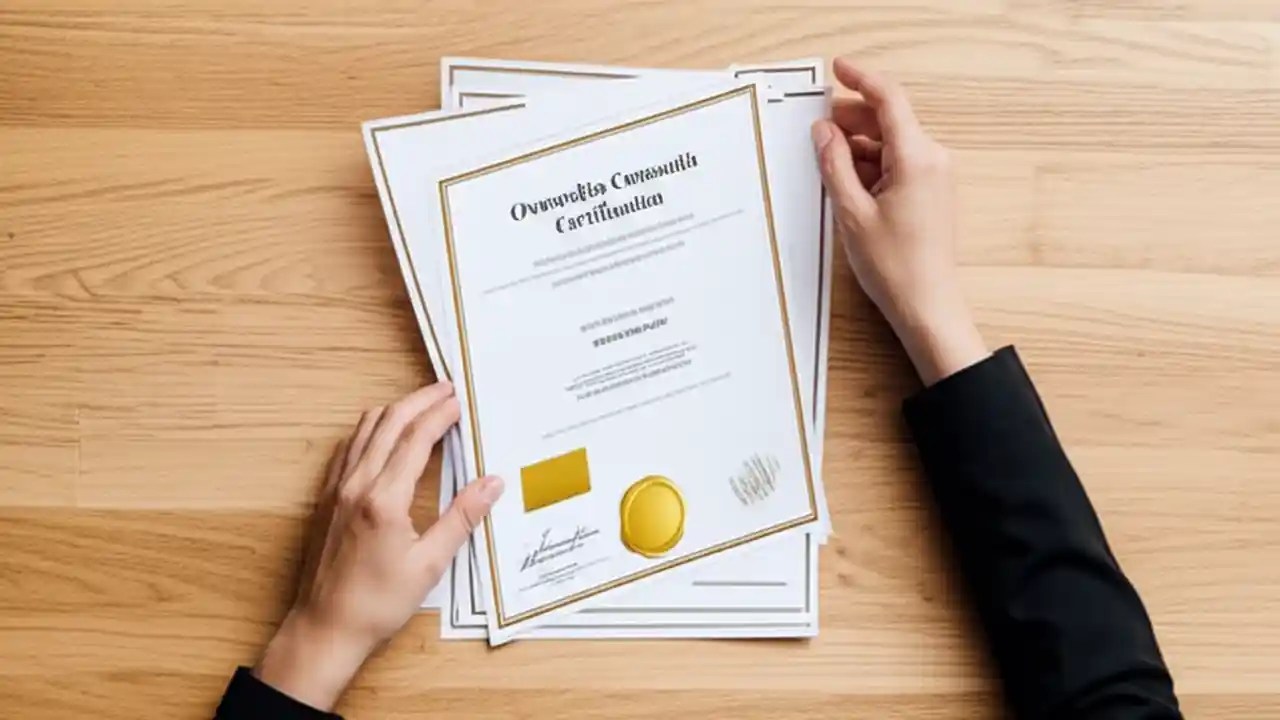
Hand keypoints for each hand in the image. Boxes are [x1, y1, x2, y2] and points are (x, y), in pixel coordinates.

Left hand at [254, 382, 503, 710]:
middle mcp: (356, 485)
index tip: (460, 401)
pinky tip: (383, 435)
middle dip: (419, 401)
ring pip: (364, 430)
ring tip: (421, 405)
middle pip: (389, 423)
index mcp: (384, 499)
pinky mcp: (326, 499)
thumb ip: (462, 518)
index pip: (416, 439)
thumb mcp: (430, 564)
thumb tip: (492, 484)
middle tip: (446, 389)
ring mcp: (337, 489)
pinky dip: (370, 430)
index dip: (440, 415)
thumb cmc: (377, 603)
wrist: (325, 627)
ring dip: (395, 411)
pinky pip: (348, 449)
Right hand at [811, 57, 987, 384]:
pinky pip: (897, 162)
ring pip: (890, 142)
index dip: (860, 79)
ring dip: (858, 144)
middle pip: (888, 119)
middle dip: (851, 116)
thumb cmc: (894, 267)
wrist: (927, 306)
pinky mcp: (929, 191)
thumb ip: (834, 163)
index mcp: (916, 158)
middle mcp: (932, 159)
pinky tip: (845, 180)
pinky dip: (871, 164)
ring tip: (825, 160)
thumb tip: (823, 131)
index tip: (837, 70)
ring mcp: (934, 175)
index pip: (888, 99)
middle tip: (816, 124)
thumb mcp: (850, 212)